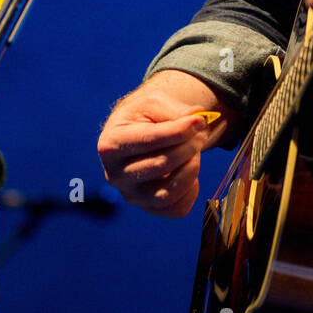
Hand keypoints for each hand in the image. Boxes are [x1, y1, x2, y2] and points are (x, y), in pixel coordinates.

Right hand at [97, 70, 236, 218]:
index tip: (200, 121)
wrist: (140, 134)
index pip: (148, 141)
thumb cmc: (145, 118)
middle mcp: (115, 175)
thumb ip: (175, 110)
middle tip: (201, 133)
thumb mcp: (153, 104)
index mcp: (110, 145)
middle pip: (160, 165)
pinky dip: (191, 190)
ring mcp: (131, 196)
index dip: (179, 131)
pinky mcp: (149, 208)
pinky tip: (189, 170)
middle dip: (188, 147)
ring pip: (167, 193)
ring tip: (196, 151)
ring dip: (191, 169)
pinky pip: (177, 208)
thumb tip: (197, 117)